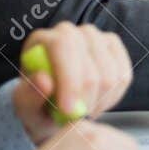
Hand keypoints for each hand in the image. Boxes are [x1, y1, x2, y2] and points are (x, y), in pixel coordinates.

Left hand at [13, 22, 132, 144]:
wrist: (55, 108)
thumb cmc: (38, 106)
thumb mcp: (25, 108)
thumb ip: (28, 96)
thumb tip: (43, 80)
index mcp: (43, 40)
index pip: (62, 46)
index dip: (69, 78)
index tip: (69, 110)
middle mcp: (70, 32)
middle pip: (90, 57)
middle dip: (86, 94)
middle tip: (76, 117)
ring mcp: (95, 37)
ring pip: (109, 71)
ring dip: (99, 100)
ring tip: (83, 111)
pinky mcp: (114, 49)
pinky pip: (124, 76)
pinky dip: (112, 98)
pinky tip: (98, 103)